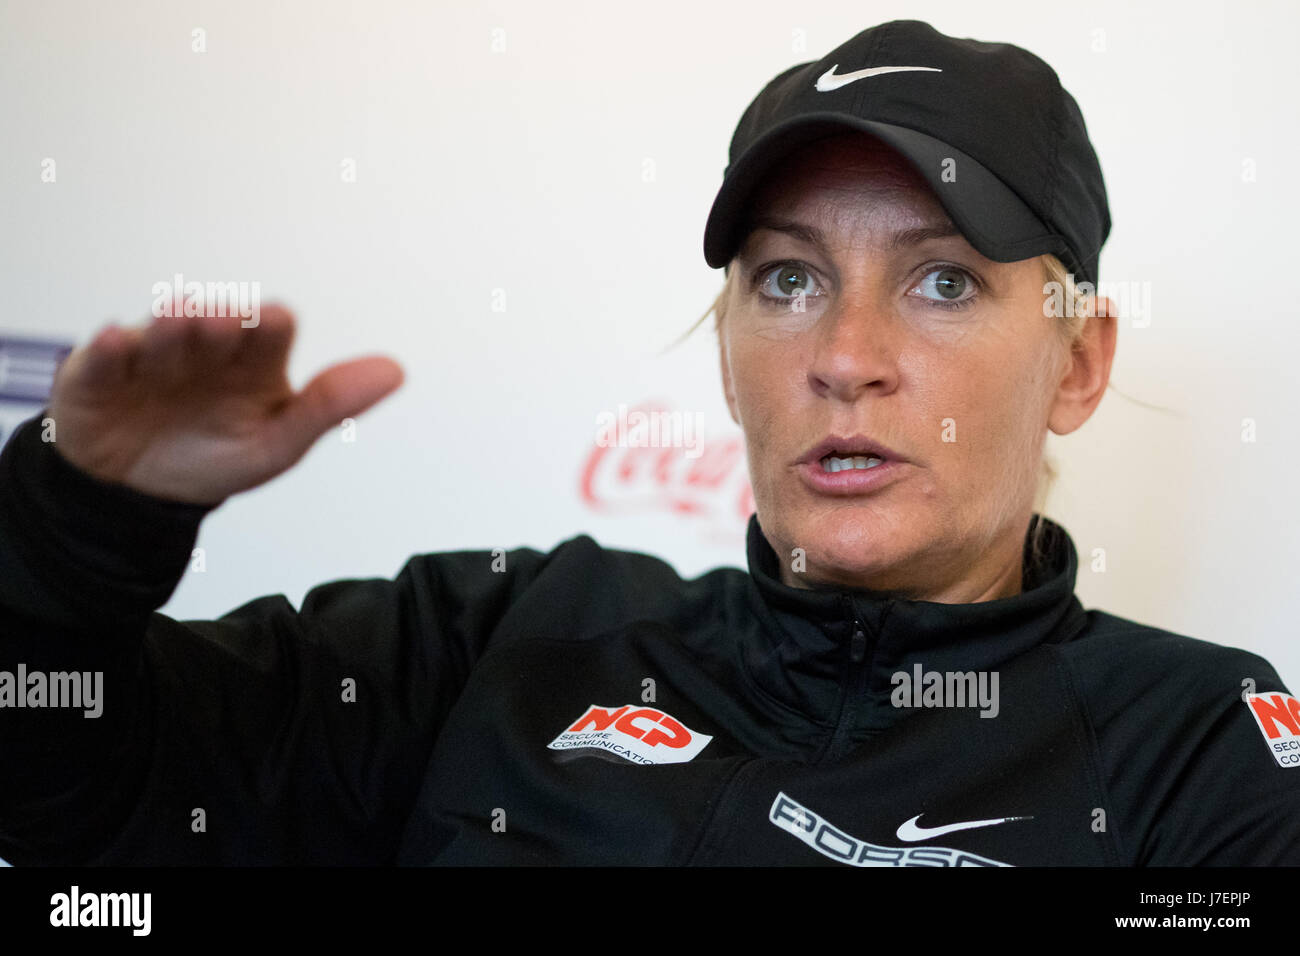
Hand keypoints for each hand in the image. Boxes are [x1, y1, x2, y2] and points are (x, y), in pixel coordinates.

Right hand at [46, 303, 404, 504]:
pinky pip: (99, 359)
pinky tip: (114, 340)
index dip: (269, 323)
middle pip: (212, 324)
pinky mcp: (96, 376)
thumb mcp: (277, 443)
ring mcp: (149, 358)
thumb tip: (397, 370)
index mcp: (251, 359)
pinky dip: (105, 350)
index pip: (266, 330)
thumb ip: (330, 406)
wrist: (143, 494)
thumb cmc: (217, 455)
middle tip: (222, 319)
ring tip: (179, 320)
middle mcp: (202, 348)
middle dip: (216, 320)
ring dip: (170, 327)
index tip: (274, 320)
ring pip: (159, 334)